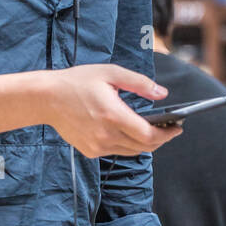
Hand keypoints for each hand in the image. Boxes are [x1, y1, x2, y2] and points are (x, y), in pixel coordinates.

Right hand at [43, 64, 182, 158]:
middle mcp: (106, 135)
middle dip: (161, 139)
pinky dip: (126, 143)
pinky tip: (126, 130)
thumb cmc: (78, 82)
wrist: (47, 98)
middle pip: (144, 146)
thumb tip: (163, 94)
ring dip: (144, 142)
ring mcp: (97, 146)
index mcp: (113, 115)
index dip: (167, 134)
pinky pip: (116, 151)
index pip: (149, 135)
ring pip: (132, 151)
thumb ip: (140, 83)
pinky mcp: (90, 151)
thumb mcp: (111, 73)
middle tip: (170, 128)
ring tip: (152, 129)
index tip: (178, 127)